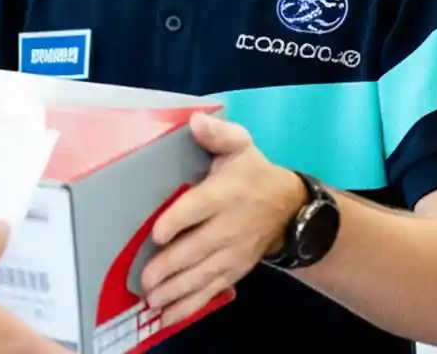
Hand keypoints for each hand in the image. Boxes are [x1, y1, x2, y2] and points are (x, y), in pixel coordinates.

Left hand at [140, 113, 304, 327]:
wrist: (290, 207)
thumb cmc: (252, 172)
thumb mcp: (240, 145)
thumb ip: (219, 134)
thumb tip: (197, 121)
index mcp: (226, 194)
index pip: (200, 207)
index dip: (179, 220)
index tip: (158, 233)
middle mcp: (229, 226)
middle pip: (198, 248)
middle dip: (171, 266)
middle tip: (146, 279)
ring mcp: (232, 252)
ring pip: (203, 274)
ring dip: (177, 290)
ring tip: (153, 300)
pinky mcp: (234, 270)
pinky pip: (212, 290)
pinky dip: (191, 305)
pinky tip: (169, 316)